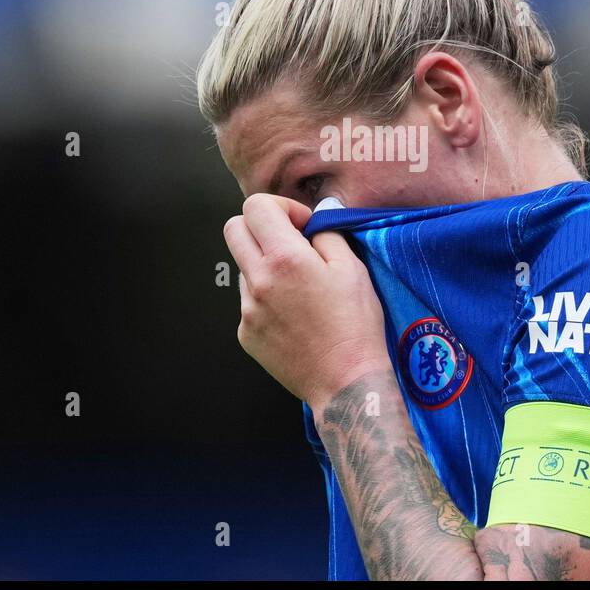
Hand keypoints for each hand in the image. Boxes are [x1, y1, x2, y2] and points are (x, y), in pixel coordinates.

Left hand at [223, 193, 389, 404]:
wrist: (345, 382)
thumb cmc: (355, 326)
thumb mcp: (353, 269)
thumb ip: (327, 234)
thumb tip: (315, 217)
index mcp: (285, 258)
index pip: (255, 207)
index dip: (281, 207)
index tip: (302, 226)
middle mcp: (258, 281)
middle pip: (234, 230)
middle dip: (261, 227)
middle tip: (290, 244)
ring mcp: (246, 310)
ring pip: (242, 268)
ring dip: (264, 266)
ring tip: (297, 288)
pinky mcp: (245, 333)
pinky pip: (247, 302)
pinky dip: (266, 299)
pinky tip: (293, 315)